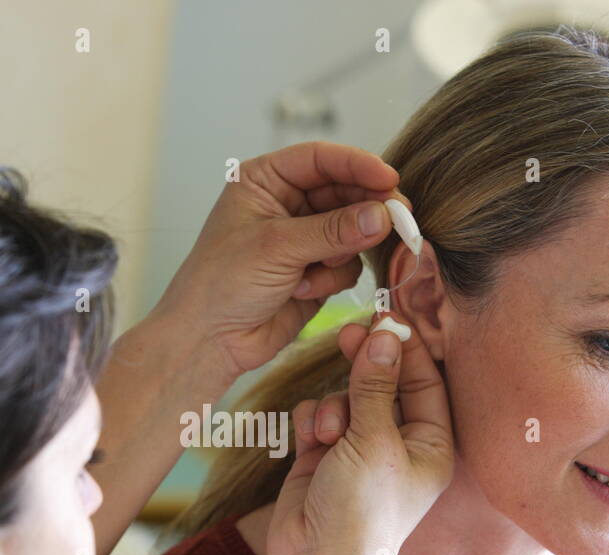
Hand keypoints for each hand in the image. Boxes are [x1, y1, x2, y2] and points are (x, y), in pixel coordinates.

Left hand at [152, 141, 408, 382]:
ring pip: (353, 229)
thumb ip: (333, 230)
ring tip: (318, 270)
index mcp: (265, 180)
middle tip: (399, 220)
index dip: (358, 166)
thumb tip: (382, 216)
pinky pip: (347, 264)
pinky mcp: (316, 271)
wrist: (209, 340)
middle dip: (367, 209)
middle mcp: (286, 204)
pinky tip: (303, 291)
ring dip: (343, 251)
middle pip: (345, 191)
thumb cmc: (221, 284)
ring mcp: (303, 238)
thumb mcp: (276, 247)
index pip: (321, 159)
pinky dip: (333, 277)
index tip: (390, 180)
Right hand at [266, 315, 454, 554]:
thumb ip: (376, 385)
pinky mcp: (324, 457)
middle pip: (384, 384)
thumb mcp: (374, 439)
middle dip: (364, 364)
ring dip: (334, 405)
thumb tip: (384, 336)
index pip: (425, 381)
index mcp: (432, 443)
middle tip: (348, 333)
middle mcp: (399, 444)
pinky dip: (312, 422)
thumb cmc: (362, 510)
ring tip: (328, 433)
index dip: (405, 348)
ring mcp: (359, 450)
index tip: (384, 317)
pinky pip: (318, 416)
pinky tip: (310, 440)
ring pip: (346, 397)